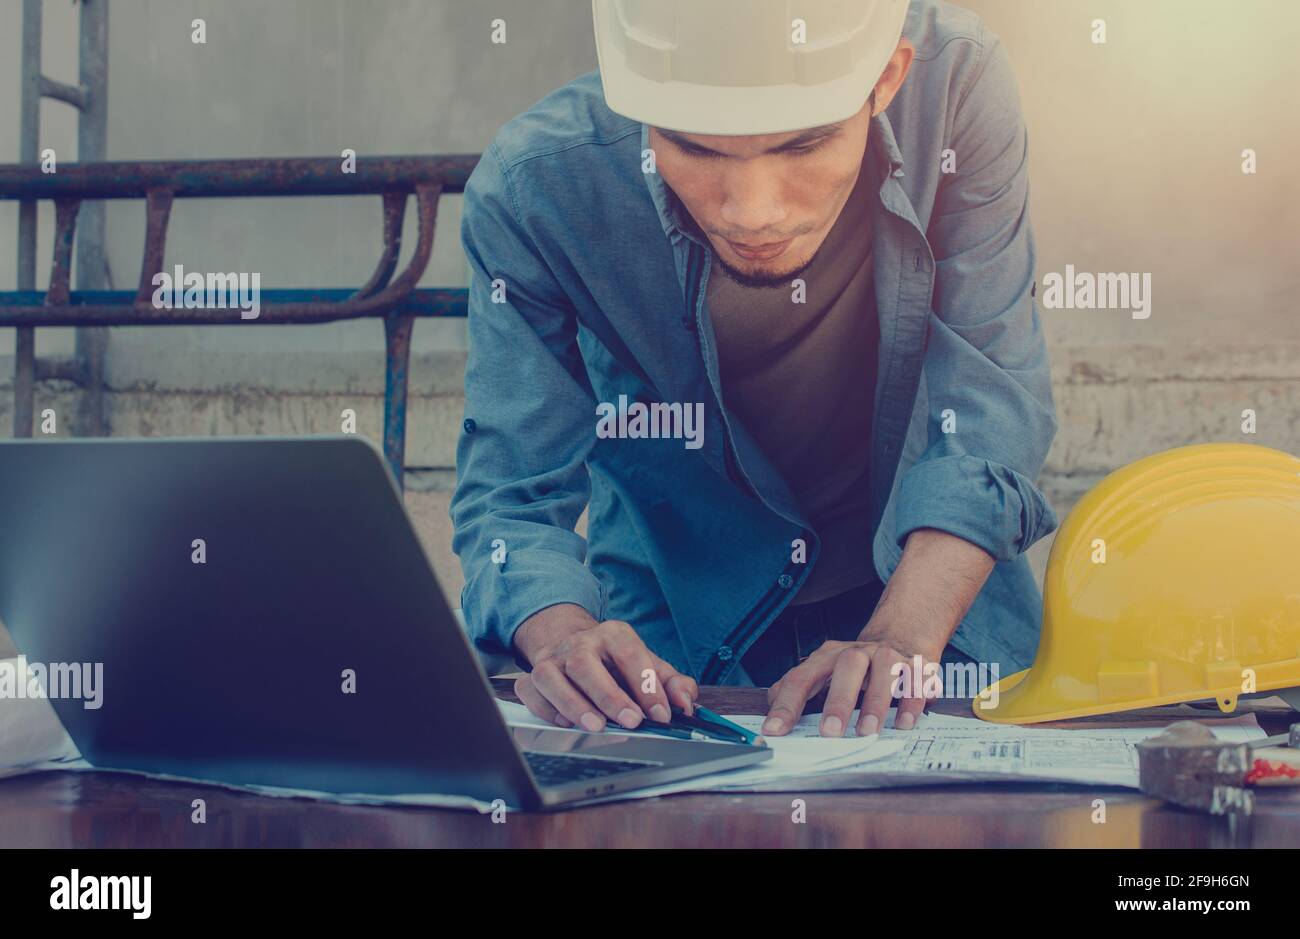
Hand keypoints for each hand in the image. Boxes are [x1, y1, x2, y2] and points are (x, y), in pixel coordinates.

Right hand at [512, 603, 698, 731]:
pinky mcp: (532, 677)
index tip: (660, 714)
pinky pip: (531, 691)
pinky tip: (564, 722)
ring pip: (551, 677)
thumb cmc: (618, 665)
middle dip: (609, 695)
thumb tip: (685, 704)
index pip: (630, 654)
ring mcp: (552, 659)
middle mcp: (580, 643)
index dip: (646, 685)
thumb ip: (674, 685)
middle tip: (631, 722)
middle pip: (585, 664)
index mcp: (613, 634)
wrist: (577, 649)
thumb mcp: (651, 667)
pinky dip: (545, 708)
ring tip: (596, 726)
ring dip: (573, 704)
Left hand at [762, 632, 940, 737]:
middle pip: (846, 668)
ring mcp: (888, 657)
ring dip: (875, 702)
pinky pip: (916, 681)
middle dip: (837, 701)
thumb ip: (797, 688)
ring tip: (868, 731)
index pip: (802, 678)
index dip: (786, 705)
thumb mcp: (823, 671)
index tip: (774, 730)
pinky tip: (904, 723)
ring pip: (883, 672)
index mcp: (828, 657)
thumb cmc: (855, 665)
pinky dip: (911, 702)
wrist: (900, 637)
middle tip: (829, 732)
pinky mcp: (916, 665)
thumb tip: (771, 709)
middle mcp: (857, 654)